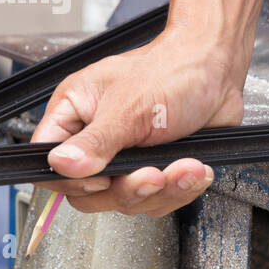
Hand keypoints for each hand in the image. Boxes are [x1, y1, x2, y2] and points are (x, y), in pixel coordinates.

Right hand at [31, 29, 246, 216]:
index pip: (49, 161)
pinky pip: (159, 198)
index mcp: (76, 113)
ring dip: (162, 190)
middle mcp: (97, 138)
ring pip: (128, 199)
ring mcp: (128, 156)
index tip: (103, 178)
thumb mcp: (129, 106)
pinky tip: (194, 170)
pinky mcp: (157, 167)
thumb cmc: (172, 69)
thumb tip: (62, 164)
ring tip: (185, 166)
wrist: (218, 68)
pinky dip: (181, 189)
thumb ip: (96, 141)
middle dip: (128, 189)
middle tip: (153, 174)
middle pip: (90, 192)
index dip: (73, 180)